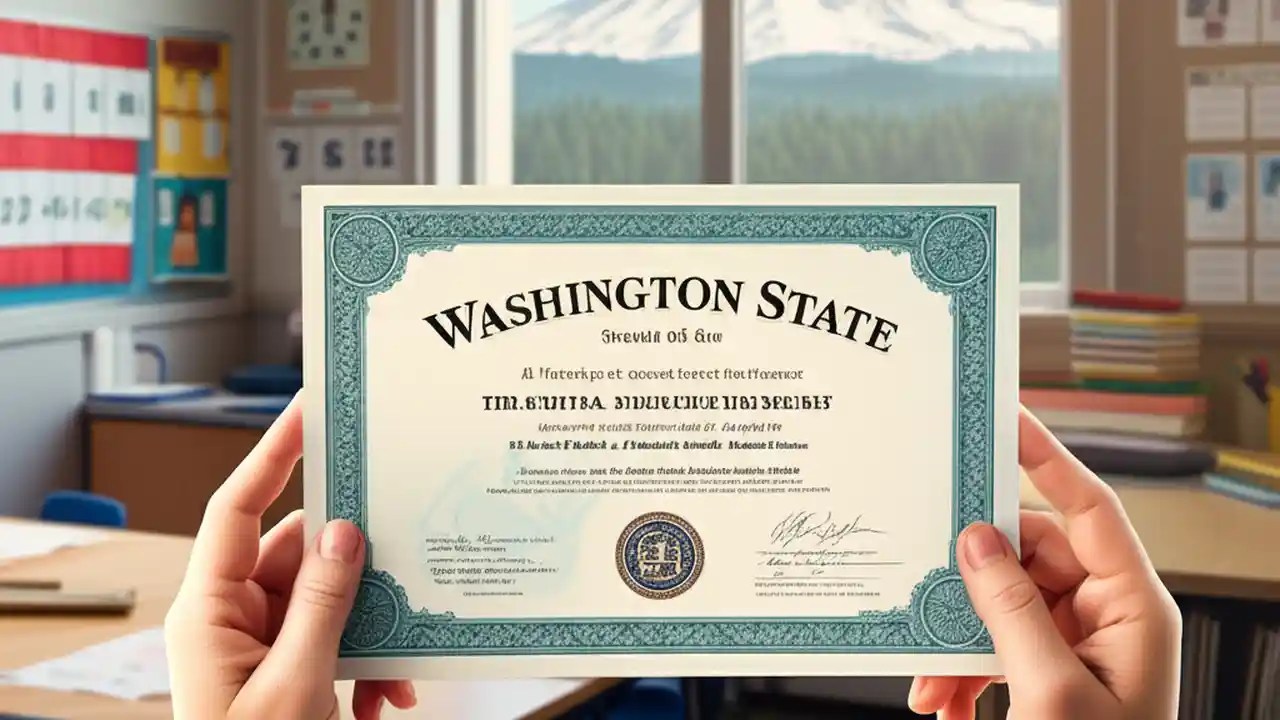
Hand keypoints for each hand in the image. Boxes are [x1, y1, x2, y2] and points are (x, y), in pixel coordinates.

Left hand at [165, 395, 416, 718]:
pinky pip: (332, 639)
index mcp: (209, 611)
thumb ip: (322, 602)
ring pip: (326, 599)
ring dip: (370, 630)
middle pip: (299, 554)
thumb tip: (345, 531)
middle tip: (405, 561)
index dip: (273, 454)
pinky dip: (366, 663)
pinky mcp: (284, 668)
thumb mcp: (296, 684)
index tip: (309, 411)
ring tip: (396, 671)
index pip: (237, 509)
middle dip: (357, 572)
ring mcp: (258, 644)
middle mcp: (231, 617)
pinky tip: (386, 697)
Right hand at [907, 409, 1181, 718]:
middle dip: (970, 581)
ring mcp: (1076, 643)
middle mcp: (1107, 615)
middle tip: (923, 579)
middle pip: (1028, 556)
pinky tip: (941, 700)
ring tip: (930, 679)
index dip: (1047, 458)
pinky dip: (962, 668)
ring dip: (957, 637)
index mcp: (1133, 607)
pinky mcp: (1048, 670)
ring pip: (1002, 603)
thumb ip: (1011, 608)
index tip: (1003, 418)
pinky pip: (996, 643)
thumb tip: (976, 540)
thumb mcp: (1050, 691)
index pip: (1090, 508)